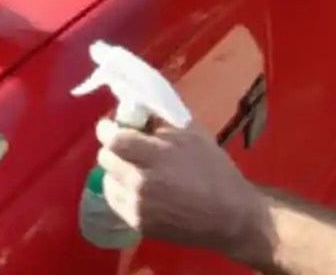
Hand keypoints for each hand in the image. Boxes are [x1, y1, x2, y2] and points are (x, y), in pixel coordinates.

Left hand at [95, 119, 266, 255]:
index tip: (111, 125)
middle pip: (105, 159)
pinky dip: (121, 191)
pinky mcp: (138, 224)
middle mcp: (141, 182)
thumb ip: (162, 120)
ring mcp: (138, 206)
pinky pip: (115, 202)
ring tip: (132, 169)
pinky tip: (137, 188)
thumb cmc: (214, 171)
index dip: (108, 129)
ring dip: (116, 171)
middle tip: (125, 146)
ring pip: (107, 181)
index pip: (113, 139)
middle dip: (113, 148)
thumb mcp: (193, 133)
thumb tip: (137, 110)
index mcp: (156, 155)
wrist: (230, 216)